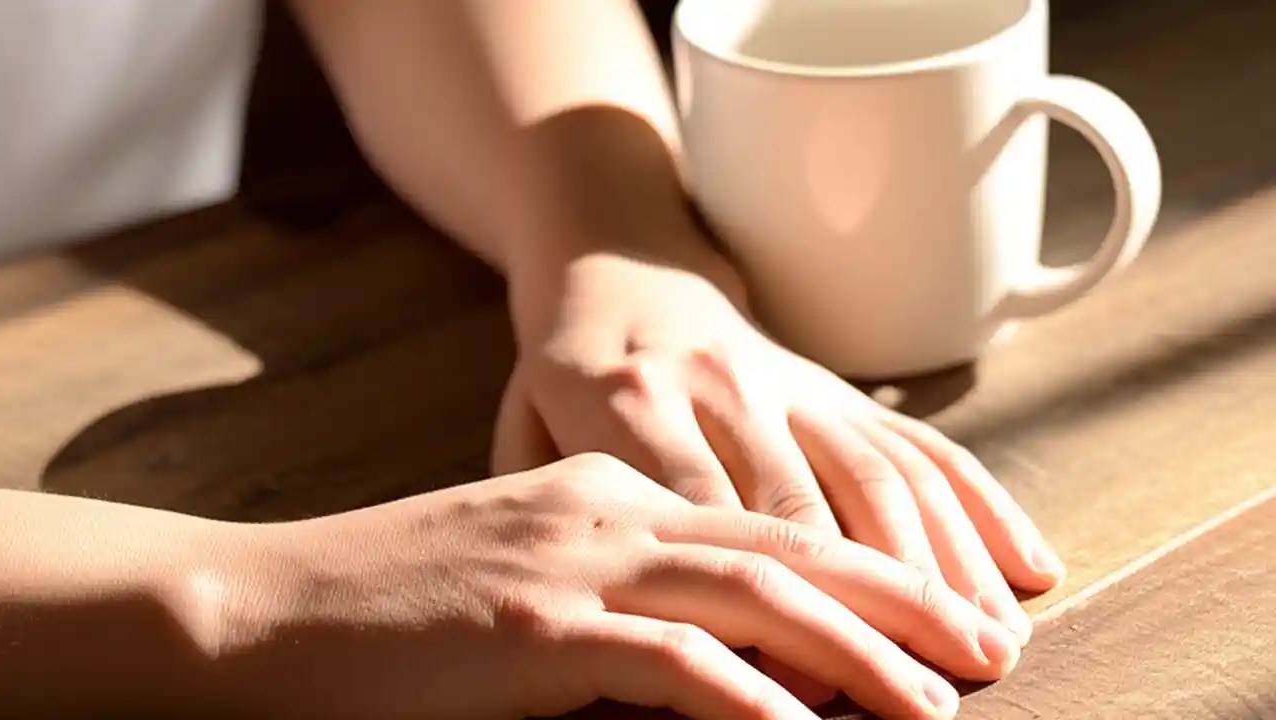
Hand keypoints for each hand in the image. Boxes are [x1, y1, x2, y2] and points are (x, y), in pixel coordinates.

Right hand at [222, 454, 1018, 719]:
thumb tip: (710, 666)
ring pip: (751, 593)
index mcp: (606, 492)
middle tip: (982, 643)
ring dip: (854, 649)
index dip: (857, 569)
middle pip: (783, 545)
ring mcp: (572, 562)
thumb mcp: (521, 583)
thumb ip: (615, 604)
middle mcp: (604, 509)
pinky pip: (671, 662)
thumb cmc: (389, 608)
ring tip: (934, 698)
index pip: (759, 524)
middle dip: (895, 597)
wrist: (263, 609)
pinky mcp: (535, 628)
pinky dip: (749, 699)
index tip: (930, 614)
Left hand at [497, 246, 1064, 701]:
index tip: (803, 686)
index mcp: (629, 402)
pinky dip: (980, 502)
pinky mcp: (836, 384)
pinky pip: (916, 440)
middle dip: (868, 605)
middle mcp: (722, 387)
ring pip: (878, 475)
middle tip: (922, 692)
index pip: (706, 513)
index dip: (759, 604)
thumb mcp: (527, 428)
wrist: (618, 267)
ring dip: (943, 567)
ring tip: (994, 648)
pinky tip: (1027, 564)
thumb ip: (557, 506)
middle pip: (806, 507)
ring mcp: (790, 381)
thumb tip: (594, 616)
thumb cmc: (563, 375)